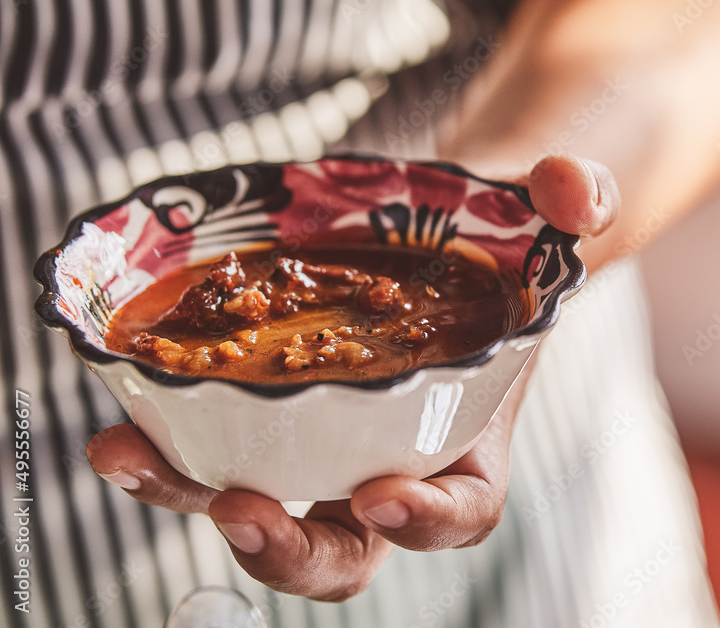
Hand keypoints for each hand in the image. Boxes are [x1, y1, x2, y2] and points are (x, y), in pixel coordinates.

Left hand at [87, 154, 618, 600]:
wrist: (441, 227)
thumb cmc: (499, 236)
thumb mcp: (547, 208)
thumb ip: (574, 194)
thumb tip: (568, 190)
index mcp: (468, 434)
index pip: (462, 509)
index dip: (429, 521)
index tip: (385, 494)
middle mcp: (391, 456)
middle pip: (348, 547)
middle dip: (295, 551)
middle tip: (247, 511)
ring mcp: (324, 441)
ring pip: (264, 511)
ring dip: (195, 498)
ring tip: (132, 456)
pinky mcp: (269, 408)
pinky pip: (217, 450)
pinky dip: (169, 449)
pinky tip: (123, 422)